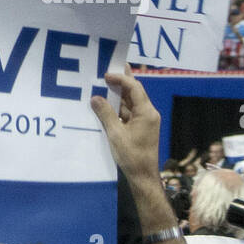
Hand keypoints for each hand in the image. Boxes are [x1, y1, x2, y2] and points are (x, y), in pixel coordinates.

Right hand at [90, 65, 159, 183]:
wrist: (142, 174)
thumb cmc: (131, 155)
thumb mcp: (116, 134)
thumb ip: (105, 114)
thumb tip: (95, 98)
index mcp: (146, 112)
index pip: (135, 89)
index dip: (121, 79)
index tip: (106, 75)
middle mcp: (148, 113)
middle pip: (134, 93)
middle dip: (122, 81)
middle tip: (110, 68)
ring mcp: (144, 121)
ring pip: (130, 103)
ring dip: (118, 95)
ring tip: (104, 84)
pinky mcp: (139, 128)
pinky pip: (128, 113)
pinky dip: (118, 107)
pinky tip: (106, 104)